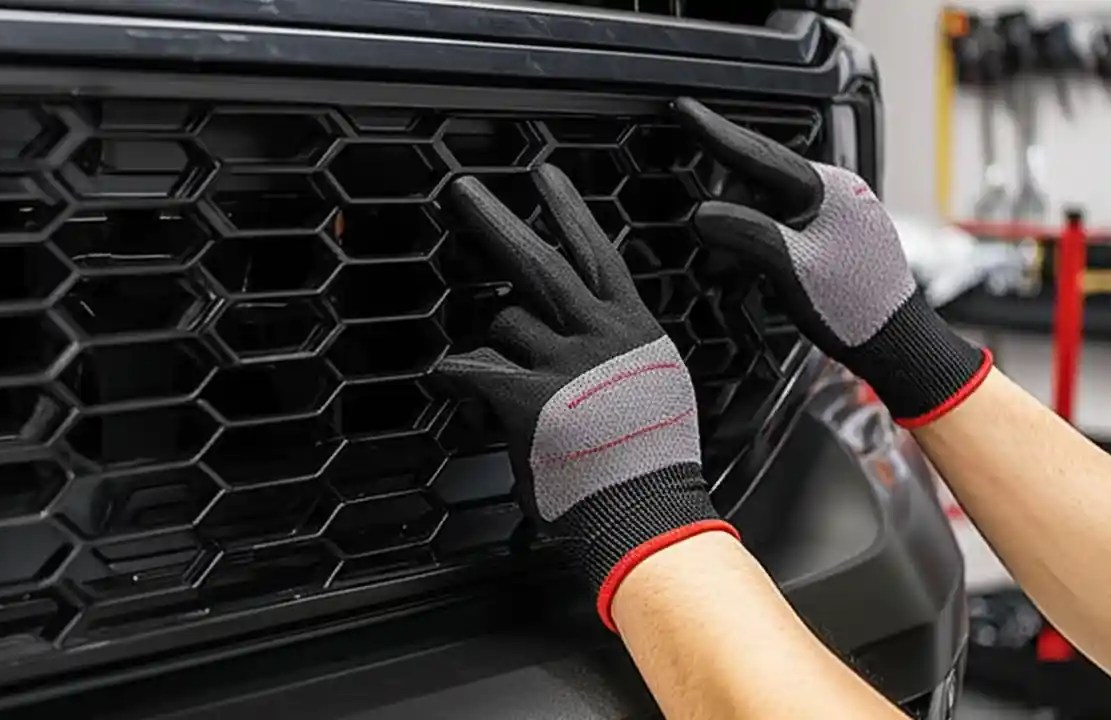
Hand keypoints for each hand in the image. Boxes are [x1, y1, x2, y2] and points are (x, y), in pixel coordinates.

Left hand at [437, 165, 735, 630]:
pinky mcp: (527, 397)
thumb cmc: (650, 458)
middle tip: (462, 188)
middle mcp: (599, 334)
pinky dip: (456, 375)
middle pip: (538, 262)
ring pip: (504, 324)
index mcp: (632, 327)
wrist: (646, 511)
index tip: (545, 174)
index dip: (567, 210)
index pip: (597, 252)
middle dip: (494, 218)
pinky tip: (457, 386)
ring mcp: (563, 363)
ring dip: (499, 349)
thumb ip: (620, 343)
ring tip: (520, 386)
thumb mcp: (654, 380)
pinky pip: (469, 367)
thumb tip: (591, 325)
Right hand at [675, 97, 992, 426]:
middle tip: (693, 225)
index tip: (683, 110)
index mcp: (827, 189)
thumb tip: (702, 215)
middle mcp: (833, 193)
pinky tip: (746, 274)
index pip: (760, 154)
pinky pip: (782, 228)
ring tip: (723, 270)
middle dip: (722, 203)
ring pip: (768, 209)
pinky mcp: (833, 239)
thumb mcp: (793, 269)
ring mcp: (835, 216)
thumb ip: (746, 235)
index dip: (715, 133)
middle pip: (759, 182)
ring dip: (739, 233)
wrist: (898, 344)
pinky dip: (757, 246)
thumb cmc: (857, 307)